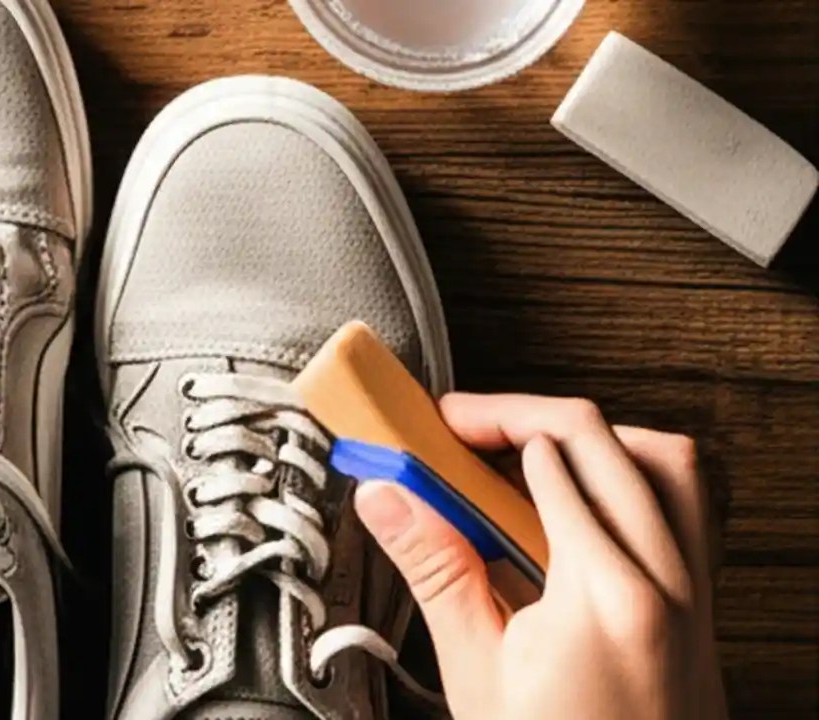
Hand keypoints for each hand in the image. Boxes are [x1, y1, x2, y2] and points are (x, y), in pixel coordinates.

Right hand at [356, 393, 726, 719]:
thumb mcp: (476, 669)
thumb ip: (434, 567)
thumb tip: (390, 501)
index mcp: (603, 594)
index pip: (545, 457)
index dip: (481, 426)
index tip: (438, 429)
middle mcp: (665, 582)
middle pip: (606, 440)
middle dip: (527, 415)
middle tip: (470, 427)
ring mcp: (695, 594)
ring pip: (667, 463)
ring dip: (598, 439)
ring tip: (535, 452)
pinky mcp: (702, 610)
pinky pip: (688, 509)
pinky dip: (638, 481)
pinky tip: (589, 503)